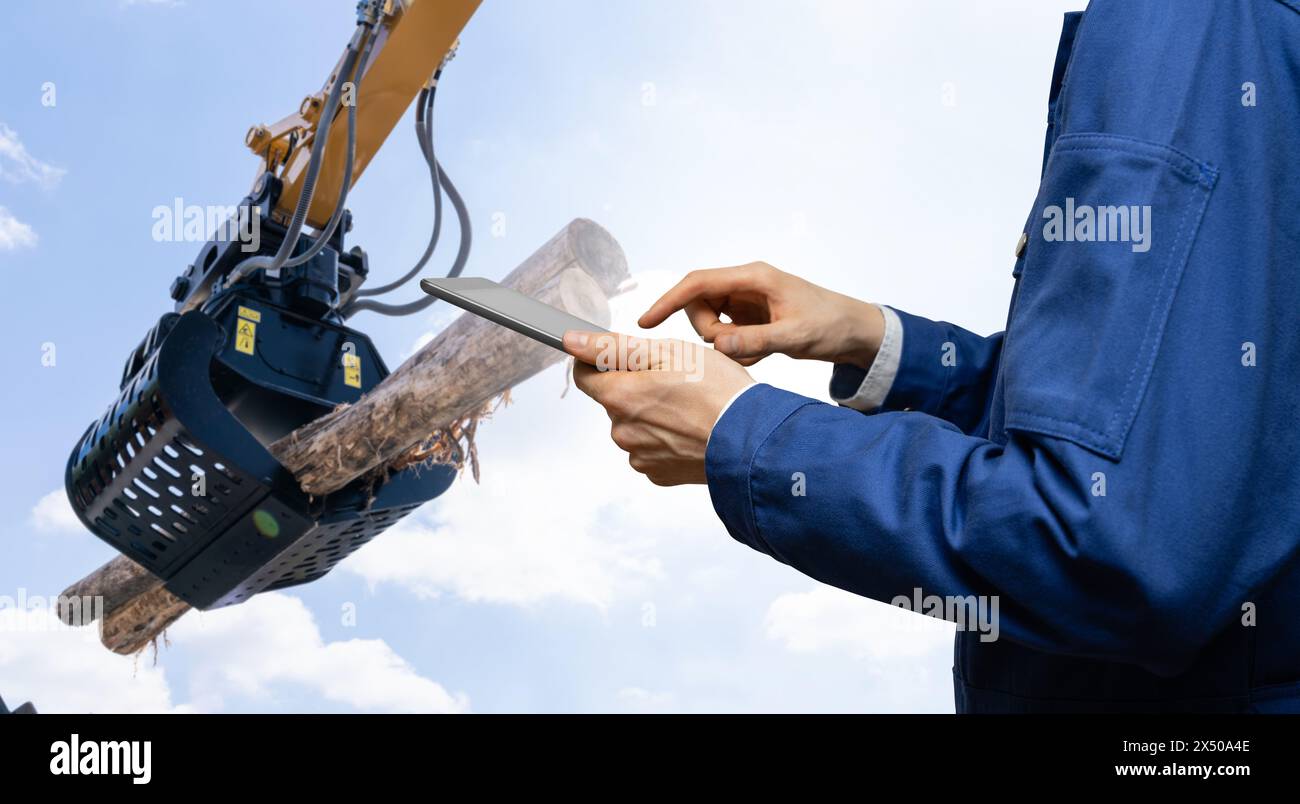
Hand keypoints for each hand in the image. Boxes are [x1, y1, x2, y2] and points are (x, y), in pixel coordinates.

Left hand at [563, 330, 753, 485]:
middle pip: (614, 400)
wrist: (753, 440)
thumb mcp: (666, 352)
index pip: (584, 375)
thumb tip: (572, 341)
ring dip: (652, 414)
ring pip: (634, 425)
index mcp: (619, 397)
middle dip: (635, 387)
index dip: (598, 360)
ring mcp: (640, 456)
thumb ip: (611, 347)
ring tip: (688, 406)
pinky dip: (666, 438)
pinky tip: (690, 429)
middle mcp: (622, 431)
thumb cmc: (717, 390)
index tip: (621, 356)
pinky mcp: (659, 474)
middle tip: (674, 380)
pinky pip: (652, 449)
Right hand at [639, 261, 883, 367]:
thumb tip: (719, 345)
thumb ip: (757, 341)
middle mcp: (745, 285)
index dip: (668, 301)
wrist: (855, 331)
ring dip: (722, 343)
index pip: (697, 283)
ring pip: (709, 322)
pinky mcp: (750, 317)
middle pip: (698, 305)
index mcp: (753, 277)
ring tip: (755, 353)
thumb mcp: (795, 336)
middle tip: (735, 349)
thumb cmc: (831, 325)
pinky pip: (725, 334)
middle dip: (707, 332)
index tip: (646, 323)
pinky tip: (759, 354)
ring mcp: (747, 301)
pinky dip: (734, 349)